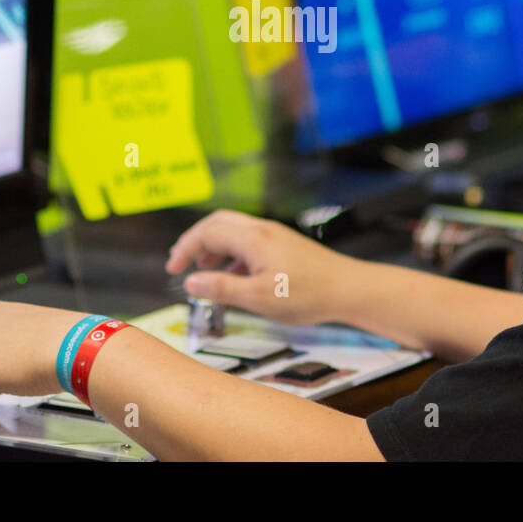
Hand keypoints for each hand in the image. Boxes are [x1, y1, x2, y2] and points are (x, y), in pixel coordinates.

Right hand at [165, 209, 358, 325]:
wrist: (349, 289)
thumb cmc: (308, 294)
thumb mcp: (259, 298)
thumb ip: (222, 289)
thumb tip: (190, 283)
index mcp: (254, 238)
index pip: (208, 232)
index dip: (186, 248)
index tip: (173, 268)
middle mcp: (262, 230)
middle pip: (218, 223)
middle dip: (196, 240)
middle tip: (180, 262)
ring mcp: (275, 235)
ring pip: (234, 231)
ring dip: (214, 246)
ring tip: (204, 271)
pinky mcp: (284, 245)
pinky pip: (248, 241)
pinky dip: (232, 253)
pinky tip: (233, 275)